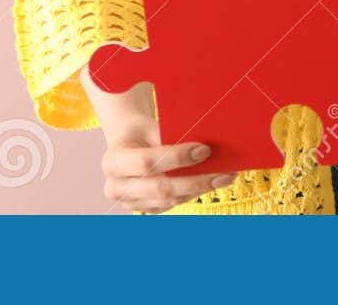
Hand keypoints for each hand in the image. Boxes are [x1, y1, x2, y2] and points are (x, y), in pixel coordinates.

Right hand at [80, 64, 236, 212]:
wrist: (129, 144)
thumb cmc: (142, 132)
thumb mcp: (151, 127)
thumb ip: (171, 138)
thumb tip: (204, 147)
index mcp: (113, 161)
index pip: (147, 162)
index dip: (177, 157)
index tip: (205, 150)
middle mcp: (116, 187)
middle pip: (161, 188)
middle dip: (195, 180)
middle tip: (223, 173)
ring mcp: (128, 202)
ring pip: (170, 200)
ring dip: (199, 189)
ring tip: (224, 177)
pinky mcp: (143, 209)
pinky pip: (171, 205)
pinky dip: (193, 193)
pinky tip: (210, 183)